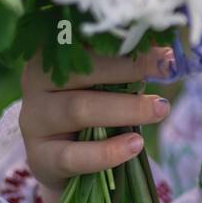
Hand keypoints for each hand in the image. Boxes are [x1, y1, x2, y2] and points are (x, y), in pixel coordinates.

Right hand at [19, 48, 174, 202]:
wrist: (60, 161)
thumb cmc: (90, 111)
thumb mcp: (103, 85)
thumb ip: (125, 69)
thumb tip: (166, 55)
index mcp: (51, 54)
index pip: (86, 41)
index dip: (125, 42)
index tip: (163, 48)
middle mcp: (36, 82)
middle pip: (80, 69)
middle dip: (128, 68)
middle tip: (166, 70)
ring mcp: (34, 119)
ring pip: (79, 109)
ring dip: (125, 108)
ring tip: (160, 109)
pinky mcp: (40, 156)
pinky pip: (73, 155)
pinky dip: (108, 151)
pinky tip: (135, 145)